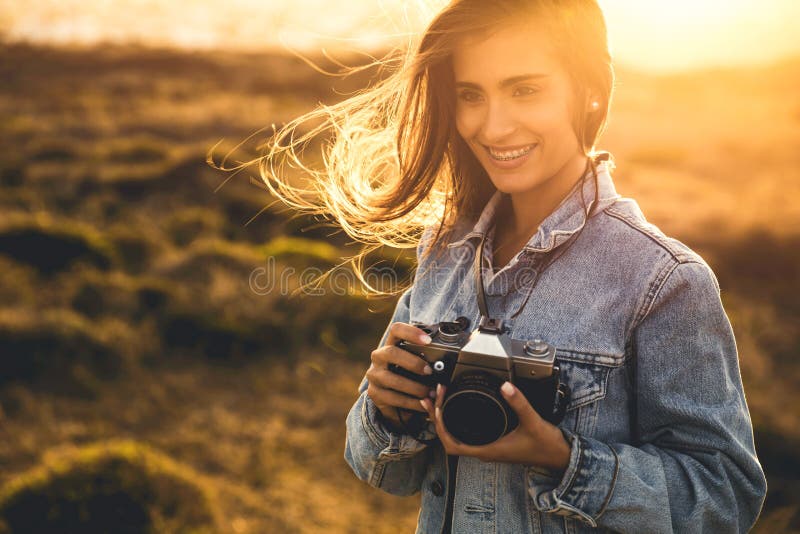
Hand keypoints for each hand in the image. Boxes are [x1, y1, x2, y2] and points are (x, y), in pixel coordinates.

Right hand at [365, 322, 435, 426]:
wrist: (394, 399)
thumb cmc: (410, 376)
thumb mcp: (418, 364)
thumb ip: (429, 357)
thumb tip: (456, 352)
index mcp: (392, 344)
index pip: (396, 330)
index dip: (411, 332)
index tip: (427, 341)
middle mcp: (379, 357)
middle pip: (391, 353)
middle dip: (412, 362)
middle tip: (429, 371)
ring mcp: (374, 375)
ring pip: (391, 378)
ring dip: (414, 387)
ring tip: (430, 393)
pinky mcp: (374, 393)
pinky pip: (392, 398)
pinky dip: (411, 402)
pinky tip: (423, 405)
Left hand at [420, 382, 570, 472]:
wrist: (560, 457)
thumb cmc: (546, 445)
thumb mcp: (533, 422)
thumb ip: (519, 403)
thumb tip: (505, 386)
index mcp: (488, 450)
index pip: (453, 445)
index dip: (441, 427)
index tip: (438, 407)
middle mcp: (485, 450)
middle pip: (450, 439)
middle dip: (437, 418)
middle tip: (433, 395)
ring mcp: (488, 447)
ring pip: (457, 436)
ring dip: (445, 419)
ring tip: (437, 398)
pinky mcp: (494, 441)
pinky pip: (467, 434)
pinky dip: (457, 421)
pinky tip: (457, 407)